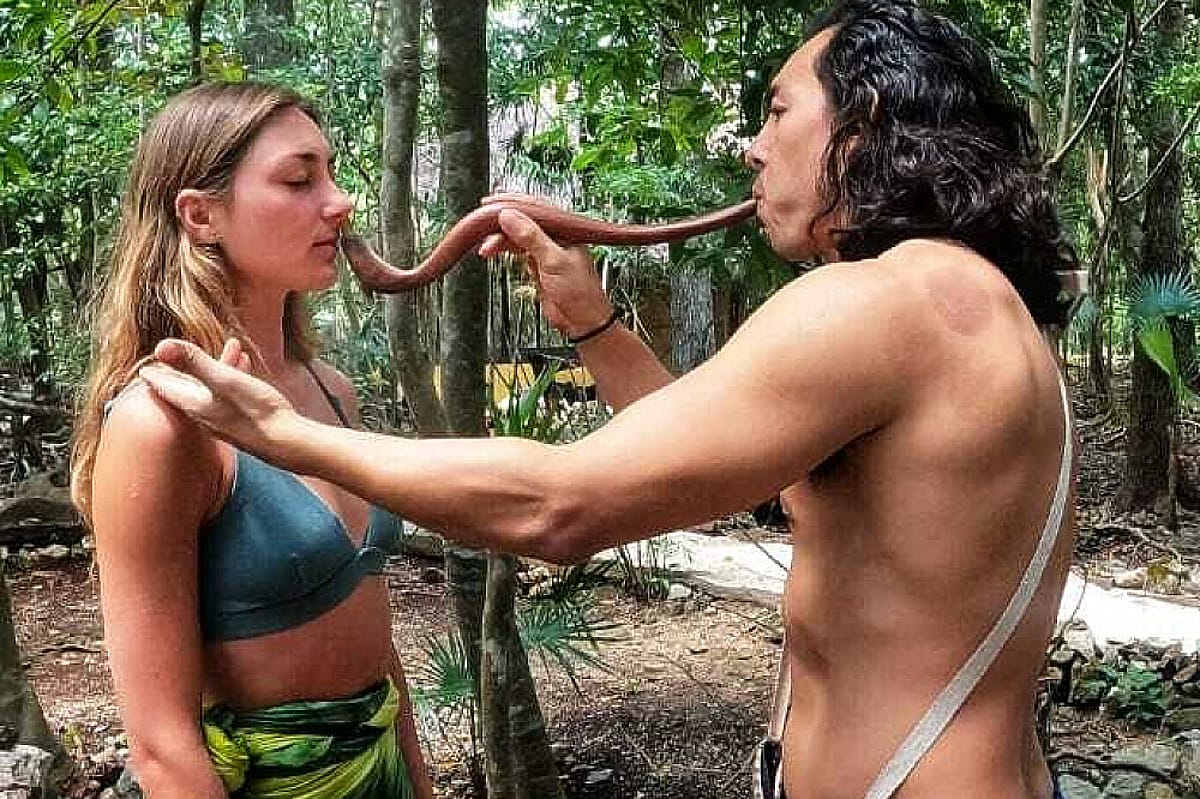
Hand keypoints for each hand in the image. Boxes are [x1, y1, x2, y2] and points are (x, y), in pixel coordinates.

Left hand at [138, 338, 300, 455]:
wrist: (286, 442)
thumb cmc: (256, 412)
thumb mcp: (224, 380)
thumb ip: (194, 362)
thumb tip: (160, 345)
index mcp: (193, 403)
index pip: (164, 385)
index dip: (155, 370)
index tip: (148, 359)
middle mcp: (203, 414)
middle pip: (185, 387)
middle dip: (183, 366)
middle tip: (178, 353)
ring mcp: (222, 418)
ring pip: (209, 388)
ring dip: (214, 366)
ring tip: (230, 347)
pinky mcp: (240, 419)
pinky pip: (229, 392)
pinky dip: (232, 375)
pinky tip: (246, 366)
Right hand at [478, 195, 613, 339]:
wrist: (583, 322)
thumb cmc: (580, 292)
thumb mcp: (553, 260)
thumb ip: (530, 237)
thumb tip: (508, 216)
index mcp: (563, 229)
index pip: (534, 207)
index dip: (511, 202)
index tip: (490, 202)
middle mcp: (554, 236)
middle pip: (522, 220)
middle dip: (500, 223)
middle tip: (481, 226)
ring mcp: (545, 251)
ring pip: (516, 236)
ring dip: (499, 240)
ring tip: (486, 248)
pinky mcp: (538, 266)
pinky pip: (516, 251)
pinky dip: (503, 250)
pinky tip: (492, 252)